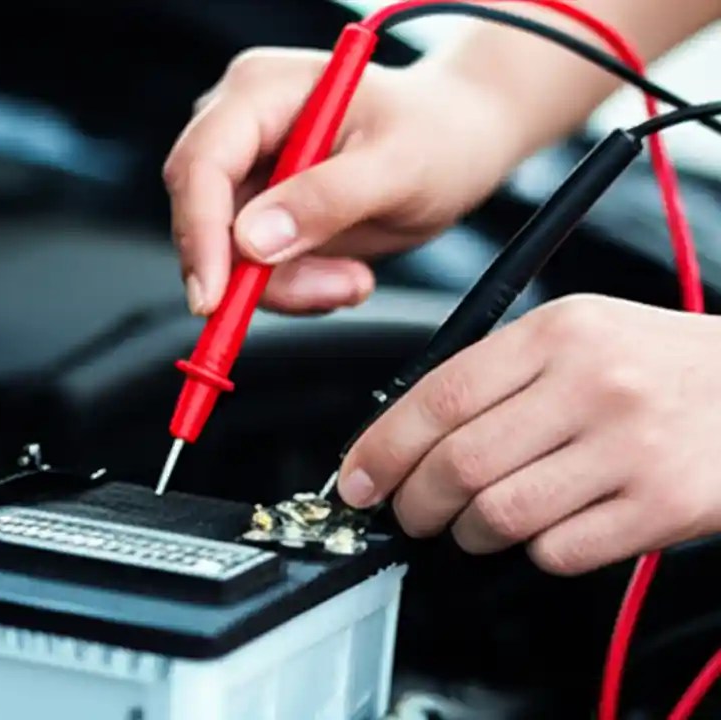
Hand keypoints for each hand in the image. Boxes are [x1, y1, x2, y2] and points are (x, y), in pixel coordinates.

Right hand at [163, 48, 525, 315]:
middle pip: (203, 216)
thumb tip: (252, 241)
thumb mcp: (400, 165)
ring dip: (285, 286)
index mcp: (262, 91)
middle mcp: (240, 127)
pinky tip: (342, 274)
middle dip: (254, 272)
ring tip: (353, 280)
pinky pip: (249, 270)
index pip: (200, 164)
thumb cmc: (439, 133)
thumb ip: (326, 199)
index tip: (214, 296)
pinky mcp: (257, 213)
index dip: (200, 234)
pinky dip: (294, 288)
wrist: (461, 143)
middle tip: (329, 290)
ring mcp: (246, 172)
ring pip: (224, 255)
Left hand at [336, 295, 720, 574]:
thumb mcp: (578, 334)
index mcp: (558, 332)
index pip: (440, 396)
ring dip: (468, 534)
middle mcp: (593, 383)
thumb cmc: (659, 365)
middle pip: (459, 464)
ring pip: (500, 515)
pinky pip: (559, 551)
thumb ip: (496, 374)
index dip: (383, 448)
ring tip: (474, 525)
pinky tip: (547, 529)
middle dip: (414, 503)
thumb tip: (401, 436)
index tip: (358, 480)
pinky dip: (535, 551)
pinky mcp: (664, 506)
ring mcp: (631, 447)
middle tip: (411, 512)